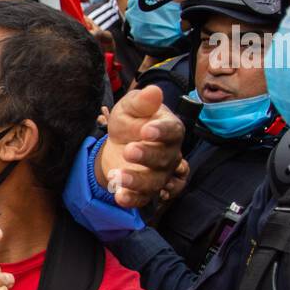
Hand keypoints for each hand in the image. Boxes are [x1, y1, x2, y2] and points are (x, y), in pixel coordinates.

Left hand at [95, 85, 184, 207]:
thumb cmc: (131, 120)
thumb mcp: (130, 107)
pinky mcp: (145, 189)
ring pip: (155, 182)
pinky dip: (132, 199)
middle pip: (165, 159)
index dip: (161, 132)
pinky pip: (143, 198)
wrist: (118, 141)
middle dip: (147, 155)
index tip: (146, 130)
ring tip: (116, 175)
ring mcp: (159, 174)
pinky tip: (118, 195)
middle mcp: (169, 154)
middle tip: (128, 150)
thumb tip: (153, 91)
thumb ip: (141, 101)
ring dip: (137, 181)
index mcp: (170, 130)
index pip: (173, 131)